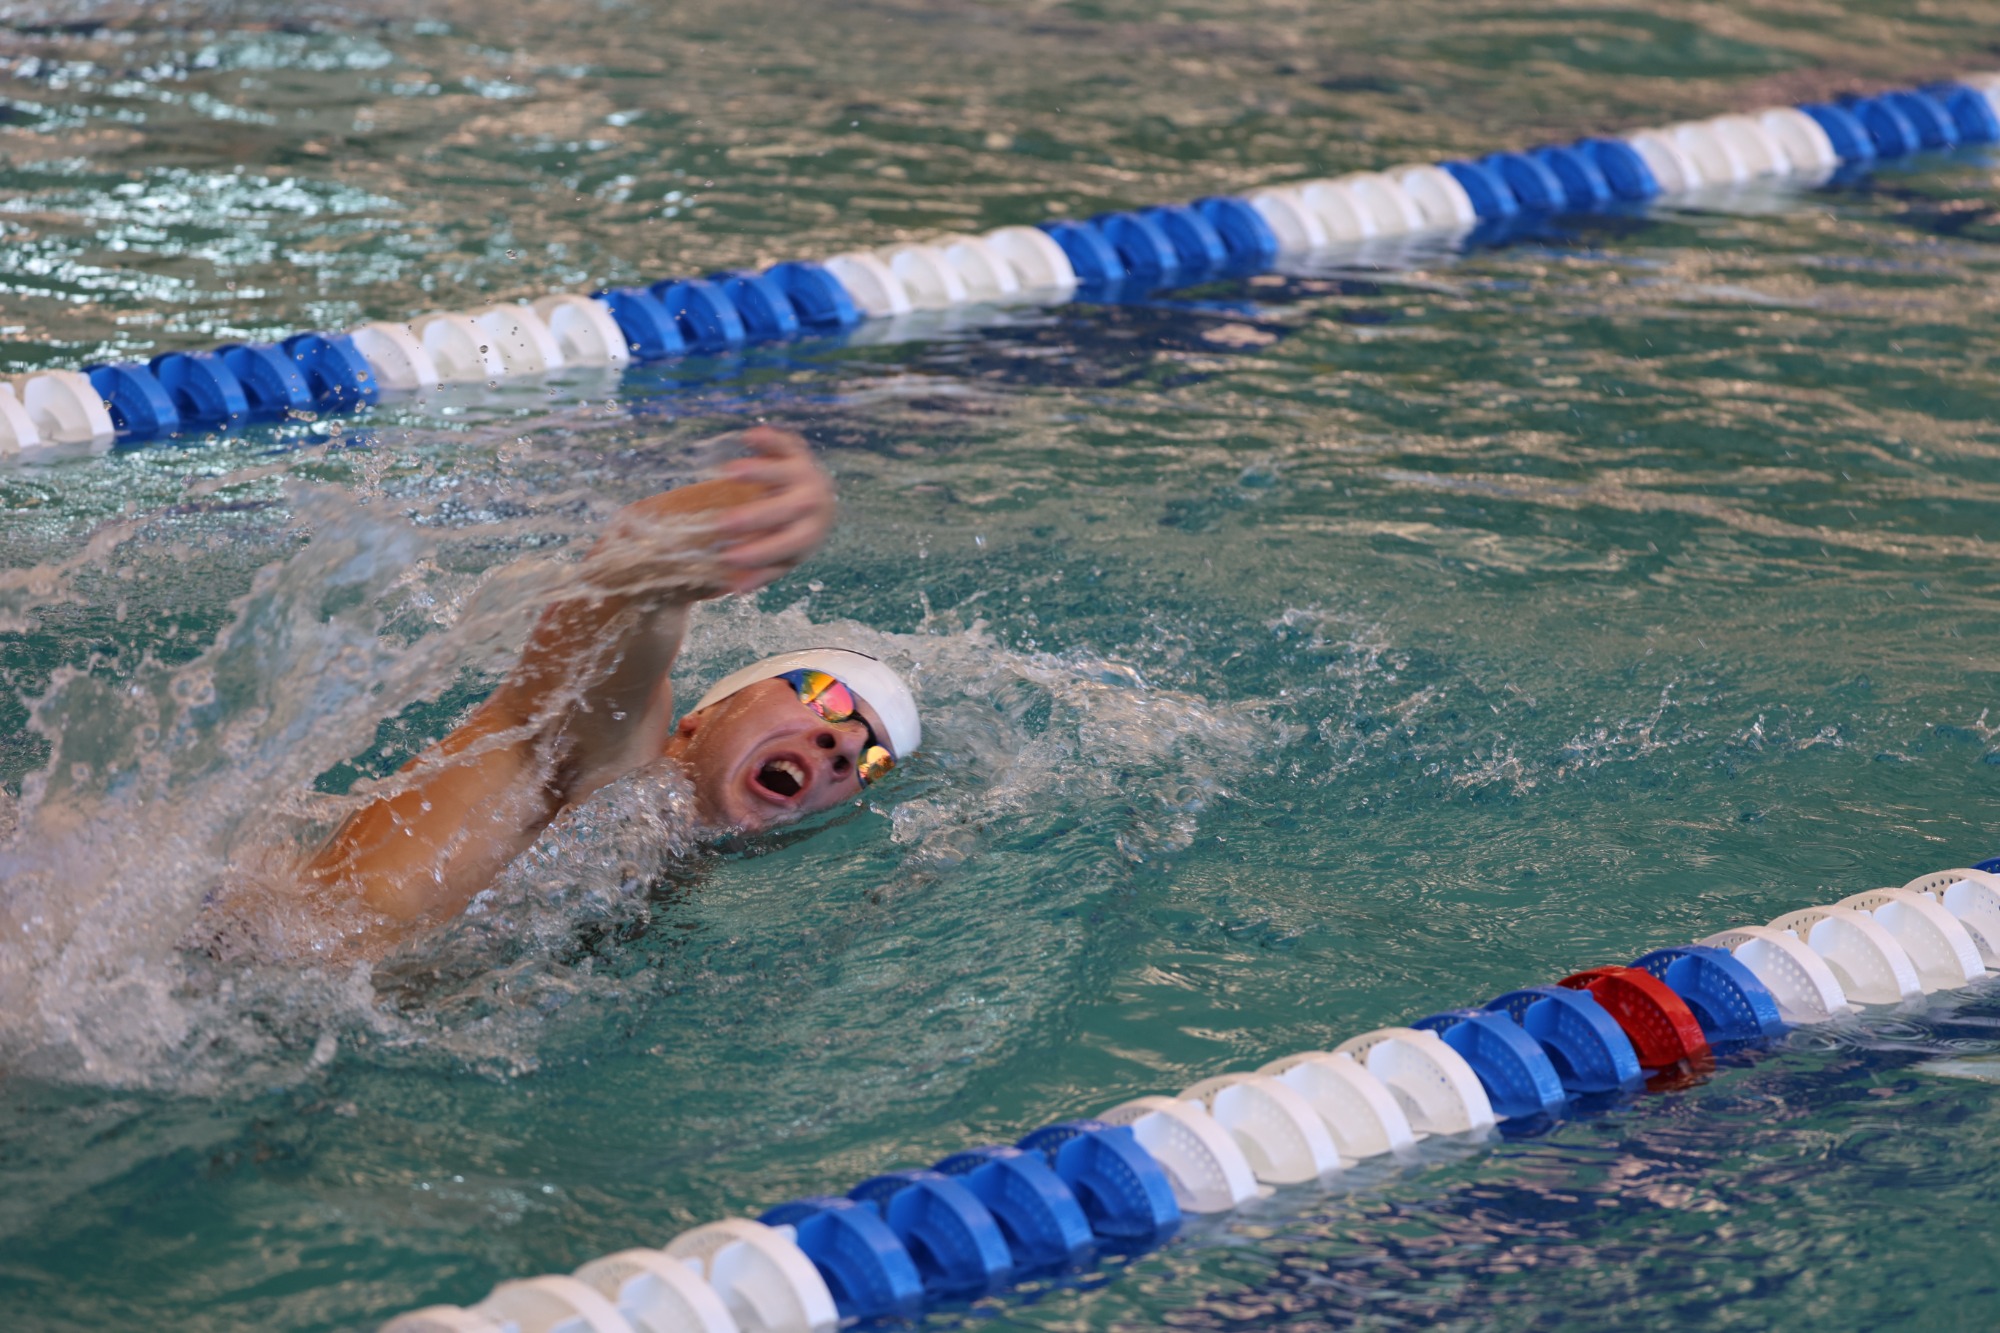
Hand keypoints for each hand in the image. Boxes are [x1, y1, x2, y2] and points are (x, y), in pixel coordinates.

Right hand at [710, 426, 836, 592]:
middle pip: (787, 510)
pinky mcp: (798, 453)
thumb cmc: (792, 535)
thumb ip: (762, 571)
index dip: (759, 553)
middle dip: (755, 518)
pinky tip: (749, 437)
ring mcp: (807, 475)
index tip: (727, 558)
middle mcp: (813, 503)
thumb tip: (736, 588)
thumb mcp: (782, 557)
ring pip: (787, 471)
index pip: (788, 545)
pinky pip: (787, 443)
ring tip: (730, 471)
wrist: (819, 502)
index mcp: (810, 533)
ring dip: (760, 472)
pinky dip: (770, 439)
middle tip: (723, 524)